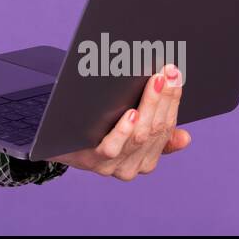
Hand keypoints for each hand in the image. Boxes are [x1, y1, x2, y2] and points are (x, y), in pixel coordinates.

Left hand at [48, 64, 191, 179]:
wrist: (53, 145)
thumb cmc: (94, 131)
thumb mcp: (126, 129)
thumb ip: (155, 133)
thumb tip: (185, 138)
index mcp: (147, 158)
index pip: (167, 128)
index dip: (172, 100)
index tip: (174, 74)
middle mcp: (132, 166)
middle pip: (155, 130)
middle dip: (164, 99)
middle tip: (167, 73)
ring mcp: (112, 166)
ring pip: (139, 137)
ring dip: (149, 106)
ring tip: (154, 84)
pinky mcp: (91, 161)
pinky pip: (112, 148)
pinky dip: (124, 130)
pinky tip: (130, 113)